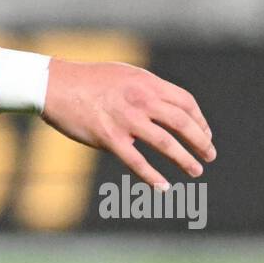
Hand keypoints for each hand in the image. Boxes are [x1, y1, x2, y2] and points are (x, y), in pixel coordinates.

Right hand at [42, 59, 216, 189]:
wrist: (54, 85)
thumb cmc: (88, 80)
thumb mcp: (124, 75)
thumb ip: (146, 89)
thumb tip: (165, 108)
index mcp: (147, 83)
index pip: (186, 103)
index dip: (200, 121)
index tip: (205, 134)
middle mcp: (141, 100)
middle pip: (183, 123)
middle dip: (201, 142)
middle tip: (209, 155)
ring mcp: (126, 120)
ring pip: (166, 144)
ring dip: (185, 160)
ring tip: (196, 171)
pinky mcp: (109, 138)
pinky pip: (137, 162)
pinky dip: (153, 177)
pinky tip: (164, 187)